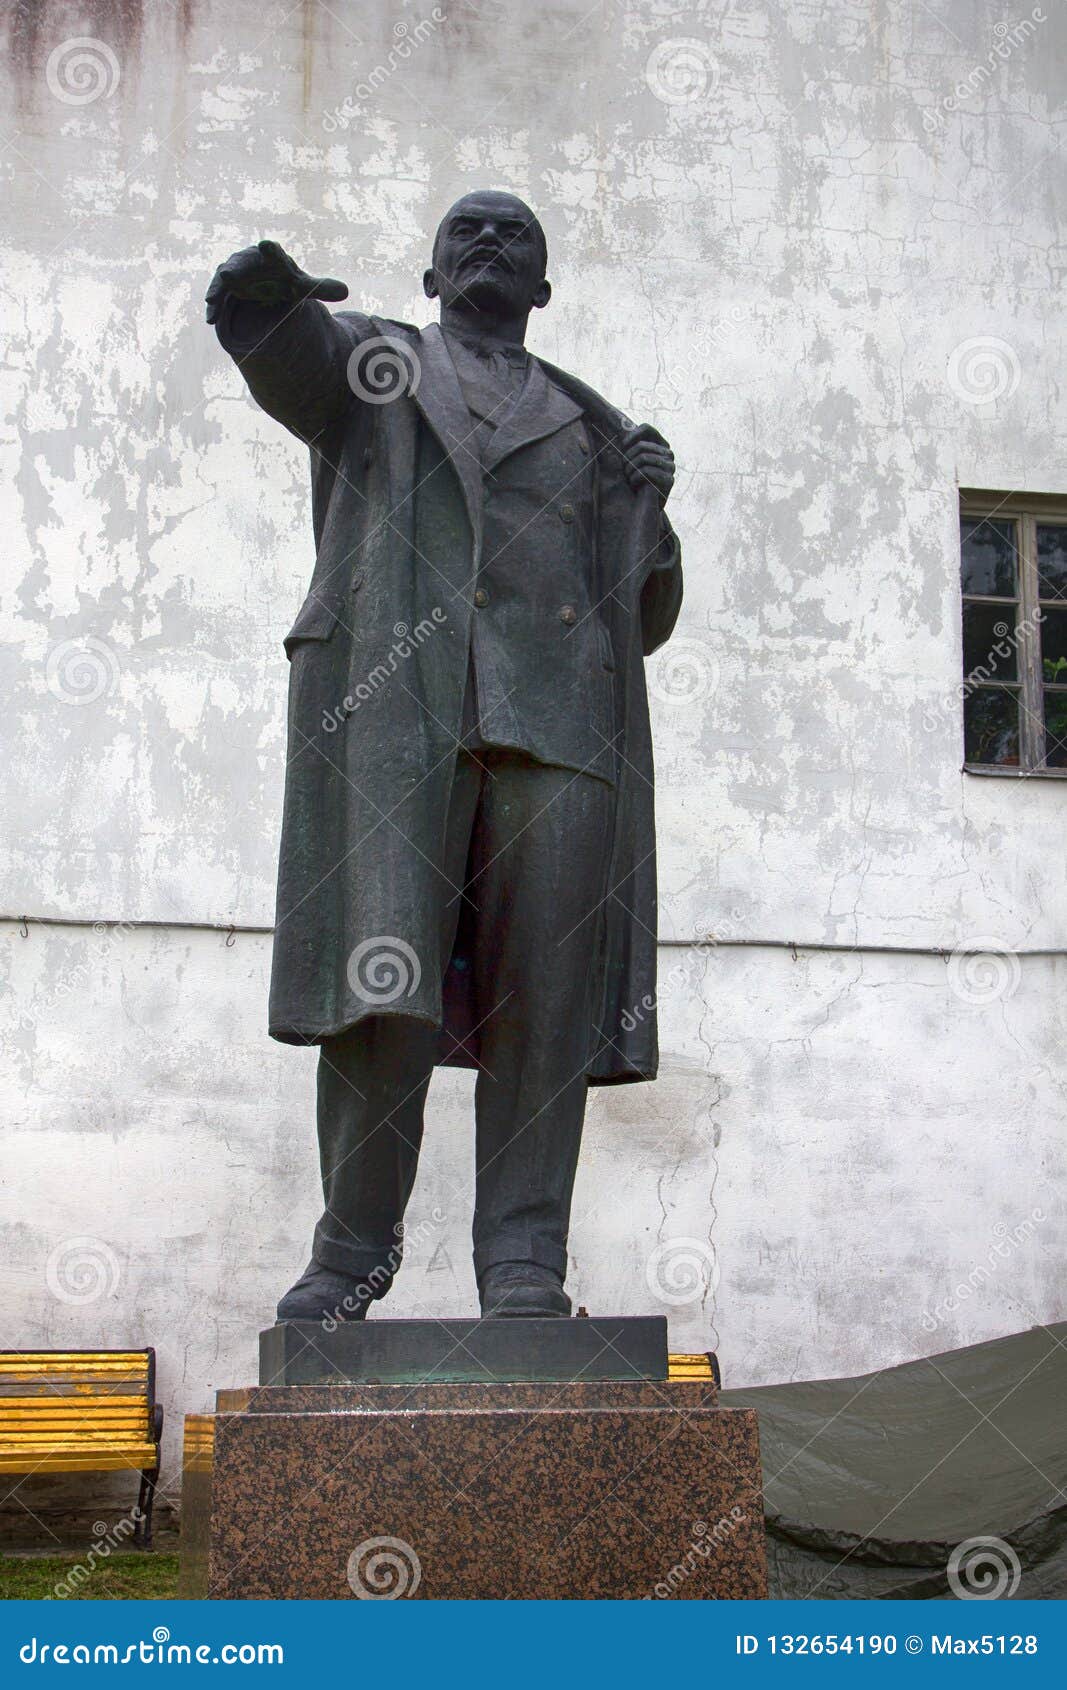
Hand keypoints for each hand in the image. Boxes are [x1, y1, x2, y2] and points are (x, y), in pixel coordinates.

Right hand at [205, 239, 347, 323]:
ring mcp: (236, 271)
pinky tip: (211, 320)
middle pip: (242, 263)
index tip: (264, 246)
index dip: (269, 250)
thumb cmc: (286, 282)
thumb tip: (346, 291)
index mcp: (273, 258)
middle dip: (235, 268)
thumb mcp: (302, 287)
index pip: (272, 252)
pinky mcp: (226, 285)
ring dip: (218, 288)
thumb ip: (321, 288)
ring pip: (225, 276)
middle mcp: (251, 260)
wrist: (266, 284)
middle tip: (227, 274)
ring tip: (211, 299)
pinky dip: (214, 306)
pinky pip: (218, 294)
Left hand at [620, 424, 674, 504]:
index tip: (622, 447)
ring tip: (628, 477)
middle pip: (641, 446)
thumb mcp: (633, 459)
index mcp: (661, 445)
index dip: (631, 436)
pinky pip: (645, 471)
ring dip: (630, 469)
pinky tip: (634, 485)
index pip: (646, 428)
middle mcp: (669, 454)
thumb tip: (623, 426)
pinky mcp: (669, 480)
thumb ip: (631, 445)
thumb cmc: (637, 480)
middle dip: (627, 458)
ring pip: (643, 458)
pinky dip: (634, 479)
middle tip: (624, 470)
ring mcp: (670, 466)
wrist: (646, 504)